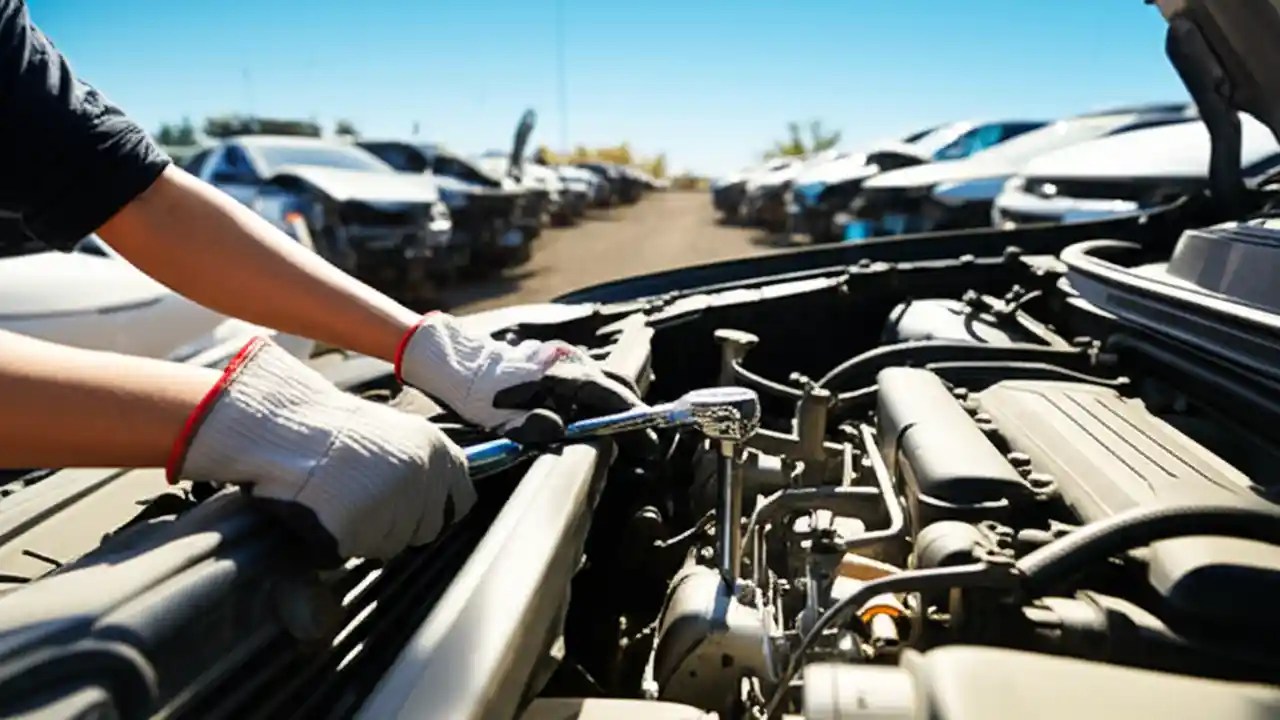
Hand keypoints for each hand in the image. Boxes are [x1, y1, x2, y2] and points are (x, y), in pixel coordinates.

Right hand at [168, 338, 474, 559]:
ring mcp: (396, 501)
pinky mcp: (363, 524)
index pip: (462, 501)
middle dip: (400, 527)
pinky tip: (328, 513)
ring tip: (342, 501)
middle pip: (426, 530)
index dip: (439, 512)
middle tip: (366, 503)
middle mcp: (424, 475)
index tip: (421, 514)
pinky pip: (359, 551)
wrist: (287, 427)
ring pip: (392, 545)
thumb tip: (441, 505)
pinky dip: (343, 541)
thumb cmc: (334, 433)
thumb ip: (422, 467)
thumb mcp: (394, 436)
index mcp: (437, 450)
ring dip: (369, 534)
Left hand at [395, 313, 644, 441]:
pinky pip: (589, 380)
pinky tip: (596, 420)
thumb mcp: (498, 416)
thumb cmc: (475, 390)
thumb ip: (530, 425)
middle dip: (631, 413)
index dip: (630, 420)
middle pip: (616, 383)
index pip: (608, 394)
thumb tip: (559, 432)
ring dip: (616, 407)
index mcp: (557, 373)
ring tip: (625, 437)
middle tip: (643, 444)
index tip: (646, 444)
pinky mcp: (557, 363)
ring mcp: (564, 358)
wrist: (454, 362)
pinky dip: (600, 400)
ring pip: (604, 380)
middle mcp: (567, 360)